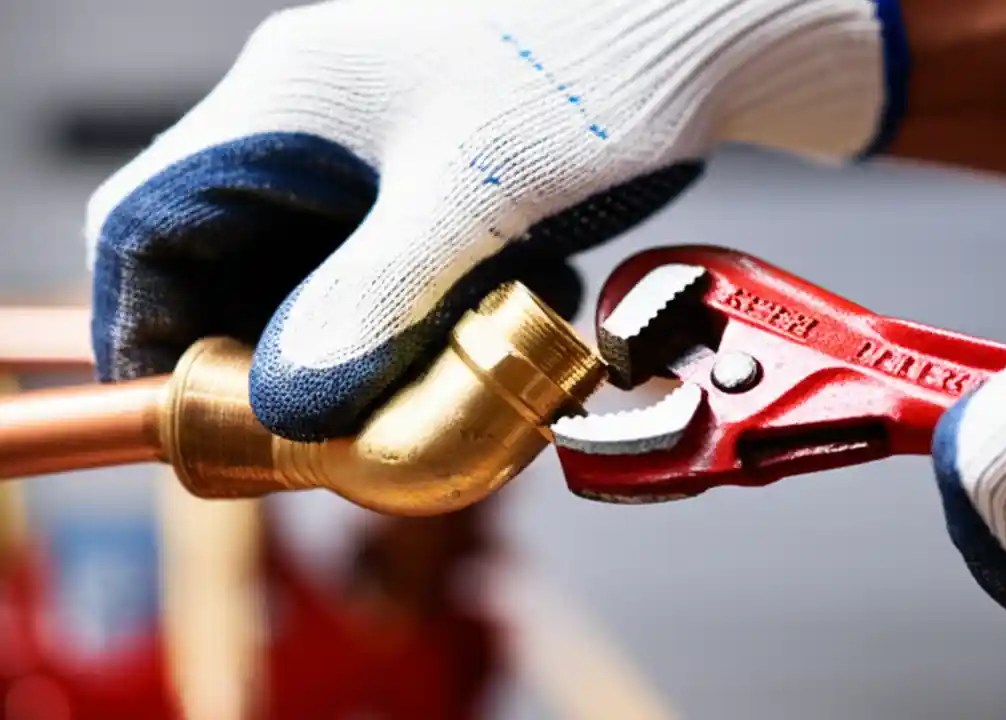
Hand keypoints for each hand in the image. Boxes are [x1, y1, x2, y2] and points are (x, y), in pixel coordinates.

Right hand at [87, 0, 904, 440]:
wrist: (697, 34)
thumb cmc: (595, 81)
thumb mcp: (482, 196)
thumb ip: (377, 297)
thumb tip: (286, 400)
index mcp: (289, 103)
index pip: (149, 220)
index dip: (144, 327)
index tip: (185, 414)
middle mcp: (314, 124)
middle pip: (223, 260)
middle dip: (251, 355)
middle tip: (303, 433)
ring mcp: (374, 151)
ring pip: (304, 274)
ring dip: (332, 348)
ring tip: (389, 401)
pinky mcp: (432, 180)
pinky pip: (377, 268)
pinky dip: (398, 324)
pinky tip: (452, 350)